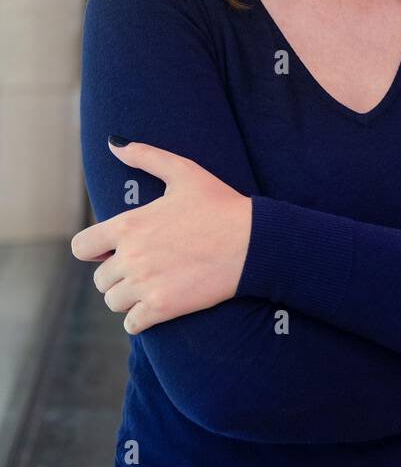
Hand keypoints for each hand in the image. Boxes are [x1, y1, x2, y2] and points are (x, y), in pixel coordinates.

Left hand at [70, 139, 252, 334]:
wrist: (252, 242)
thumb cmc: (220, 204)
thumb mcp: (184, 171)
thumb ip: (145, 156)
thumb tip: (114, 143)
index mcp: (129, 225)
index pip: (82, 247)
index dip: (93, 250)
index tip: (110, 251)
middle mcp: (131, 256)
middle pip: (100, 279)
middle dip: (117, 275)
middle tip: (143, 268)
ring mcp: (145, 284)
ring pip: (114, 302)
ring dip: (128, 297)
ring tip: (152, 285)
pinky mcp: (163, 308)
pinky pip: (133, 324)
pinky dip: (141, 319)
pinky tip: (158, 305)